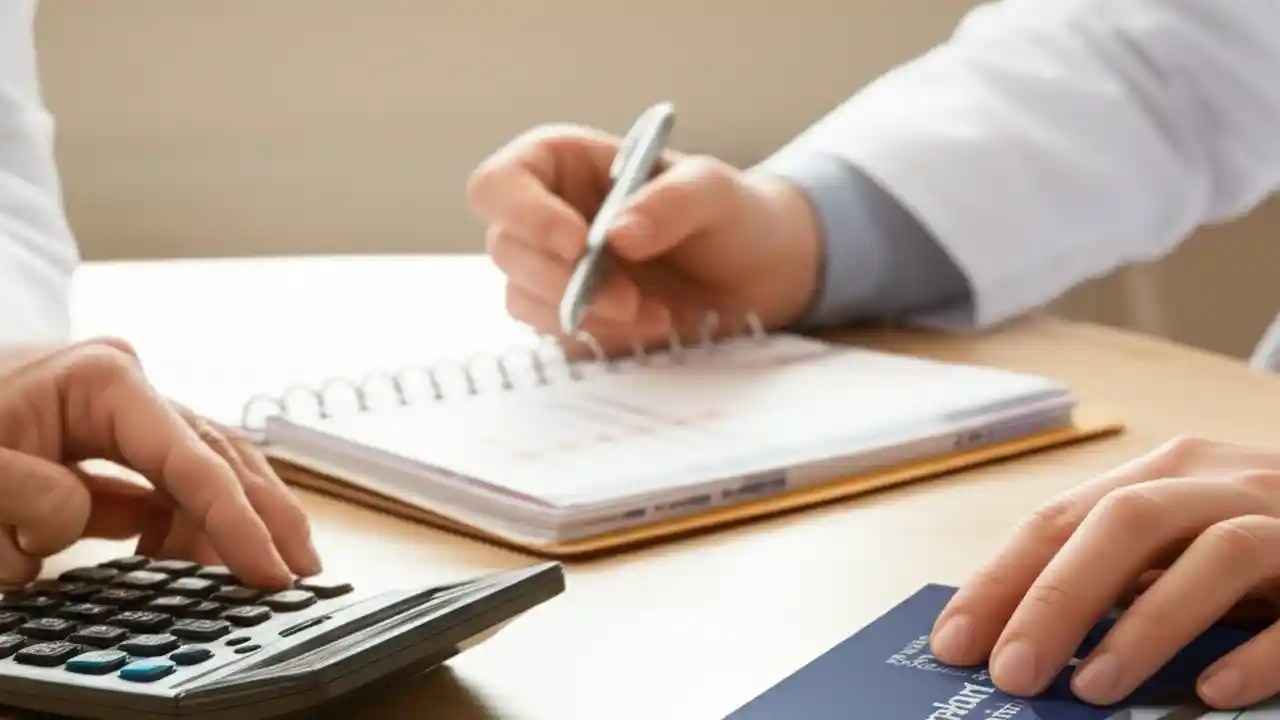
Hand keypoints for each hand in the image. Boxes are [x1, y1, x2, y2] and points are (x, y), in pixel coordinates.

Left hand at [0, 338, 319, 588]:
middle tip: (304, 569)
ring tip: (266, 566)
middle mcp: (127, 389)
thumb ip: (26, 496)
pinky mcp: (103, 444)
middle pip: (220, 455)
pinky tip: (188, 558)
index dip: (236, 521)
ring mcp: (119, 414)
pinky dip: (180, 525)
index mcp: (104, 380)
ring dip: (231, 520)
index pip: (191, 460)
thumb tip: (88, 522)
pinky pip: (159, 488)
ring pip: (201, 469)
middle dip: (263, 515)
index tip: (270, 571)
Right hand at [466, 124, 821, 351]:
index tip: (578, 243)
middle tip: (629, 298)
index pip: (500, 183)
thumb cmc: (729, 213)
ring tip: (654, 312)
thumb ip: (671, 202)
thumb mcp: (714, 191)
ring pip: (522, 297)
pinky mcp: (569, 317)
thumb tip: (617, 236)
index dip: (525, 213)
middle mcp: (545, 215)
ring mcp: (552, 270)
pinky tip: (652, 324)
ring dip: (585, 313)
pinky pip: (556, 332)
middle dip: (565, 279)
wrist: (758, 275)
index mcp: (562, 164)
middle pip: (506, 248)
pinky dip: (601, 334)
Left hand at [929, 436, 1279, 709]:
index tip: (954, 642)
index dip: (1001, 580)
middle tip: (1009, 672)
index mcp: (1163, 473)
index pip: (1060, 518)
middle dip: (1058, 597)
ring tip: (1091, 689)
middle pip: (1127, 522)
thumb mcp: (1178, 539)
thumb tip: (1016, 633)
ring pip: (1214, 555)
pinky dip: (1258, 653)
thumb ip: (1115, 571)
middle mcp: (1221, 484)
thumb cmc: (1260, 539)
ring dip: (1146, 624)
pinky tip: (1210, 693)